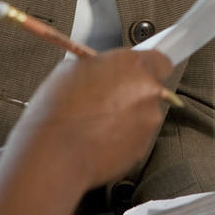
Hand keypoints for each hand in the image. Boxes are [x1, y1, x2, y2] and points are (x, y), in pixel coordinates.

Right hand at [14, 48, 174, 187]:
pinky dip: (122, 138)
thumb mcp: (73, 69)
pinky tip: (99, 138)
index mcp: (132, 65)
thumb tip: (103, 70)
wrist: (54, 153)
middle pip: (151, 89)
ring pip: (144, 115)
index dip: (148, 67)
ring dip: (128, 117)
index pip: (160, 60)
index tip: (138, 72)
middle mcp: (148, 91)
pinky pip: (136, 138)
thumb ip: (100, 67)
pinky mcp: (142, 148)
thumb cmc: (58, 111)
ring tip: (97, 122)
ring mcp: (148, 121)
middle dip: (133, 93)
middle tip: (107, 99)